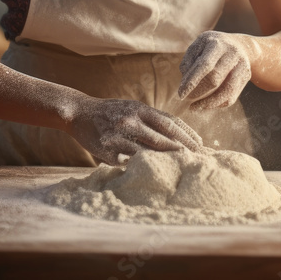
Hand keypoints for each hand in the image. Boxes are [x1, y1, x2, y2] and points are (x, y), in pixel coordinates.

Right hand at [69, 96, 202, 165]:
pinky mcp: (109, 152)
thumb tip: (179, 135)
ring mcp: (119, 137)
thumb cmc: (112, 112)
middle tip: (199, 160)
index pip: (170, 123)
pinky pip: (131, 162)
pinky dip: (145, 167)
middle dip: (184, 150)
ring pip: (149, 152)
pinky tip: (157, 173)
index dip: (188, 135)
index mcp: (140, 109)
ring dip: (168, 160)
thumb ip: (152, 119)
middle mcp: (131, 121)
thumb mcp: (133, 107)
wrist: (79, 113)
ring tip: (184, 167)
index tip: (201, 145)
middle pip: (164, 138)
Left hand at [178, 30, 252, 111]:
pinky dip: (218, 104)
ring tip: (194, 107)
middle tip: (187, 98)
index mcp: (217, 44)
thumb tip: (185, 81)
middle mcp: (232, 53)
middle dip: (199, 92)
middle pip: (216, 78)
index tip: (181, 94)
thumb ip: (189, 61)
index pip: (205, 65)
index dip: (192, 81)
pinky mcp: (246, 77)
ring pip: (227, 91)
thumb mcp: (199, 45)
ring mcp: (242, 65)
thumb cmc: (212, 46)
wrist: (241, 45)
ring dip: (209, 103)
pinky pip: (232, 96)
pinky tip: (207, 104)